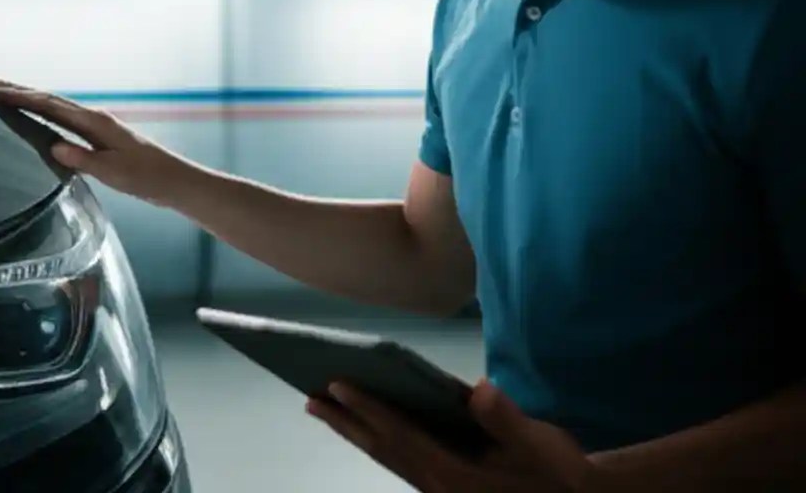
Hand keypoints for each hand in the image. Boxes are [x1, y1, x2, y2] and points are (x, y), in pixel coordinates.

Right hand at [0, 78, 196, 205]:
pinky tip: (34, 117)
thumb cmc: (147, 178)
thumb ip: (84, 159)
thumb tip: (54, 146)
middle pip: (49, 100)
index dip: (21, 98)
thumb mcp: (114, 172)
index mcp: (95, 123)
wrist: (174, 180)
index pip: (51, 106)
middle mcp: (93, 119)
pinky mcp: (98, 138)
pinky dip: (42, 113)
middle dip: (18, 91)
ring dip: (28, 99)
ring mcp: (96, 126)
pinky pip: (62, 120)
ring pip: (55, 107)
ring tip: (1, 95)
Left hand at [307, 380, 608, 492]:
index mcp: (453, 475)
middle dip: (345, 422)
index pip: (400, 434)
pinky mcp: (443, 487)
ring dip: (355, 432)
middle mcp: (437, 486)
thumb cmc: (558, 475)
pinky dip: (378, 441)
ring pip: (386, 457)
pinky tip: (369, 426)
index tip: (338, 385)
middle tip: (310, 399)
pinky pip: (400, 461)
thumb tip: (479, 391)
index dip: (368, 408)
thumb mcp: (540, 447)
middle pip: (381, 448)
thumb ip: (507, 421)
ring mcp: (437, 489)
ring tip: (325, 408)